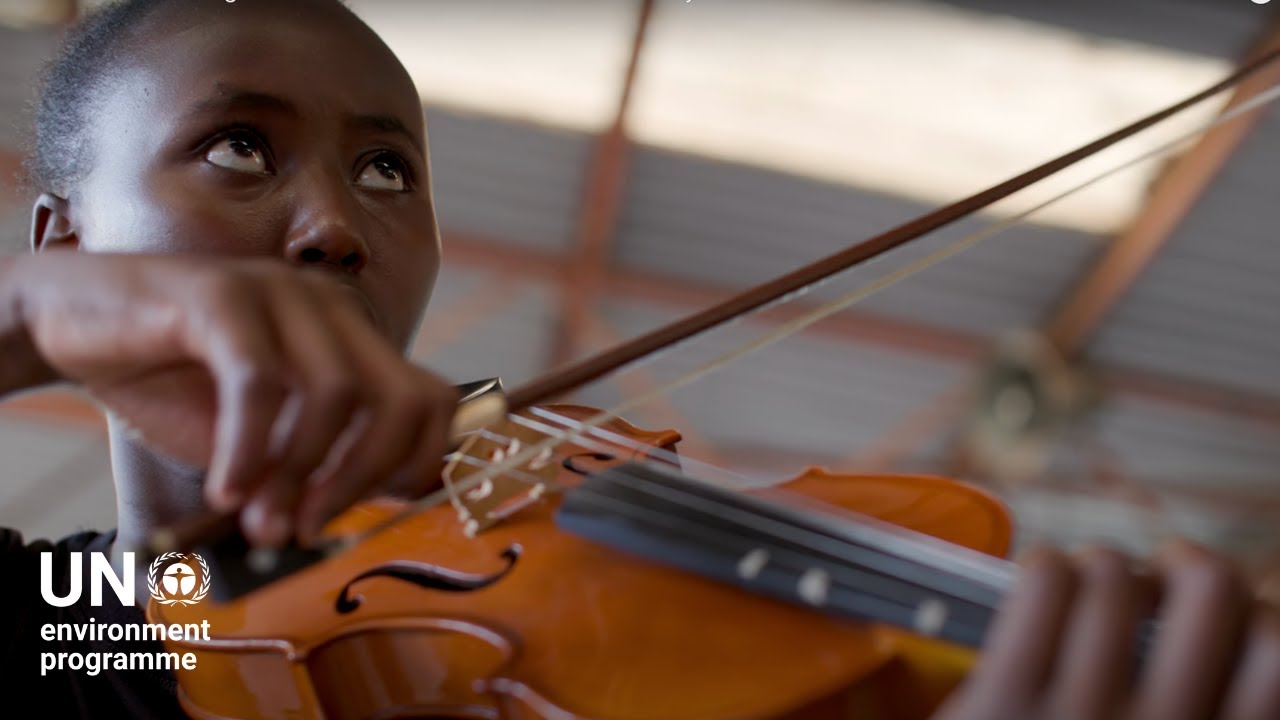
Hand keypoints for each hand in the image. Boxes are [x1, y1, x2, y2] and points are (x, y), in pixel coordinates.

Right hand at [13, 252, 456, 546]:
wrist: (77, 322)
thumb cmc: (177, 385)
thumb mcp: (261, 438)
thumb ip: (307, 468)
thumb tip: (340, 526)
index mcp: (353, 341)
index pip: (432, 400)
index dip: (419, 464)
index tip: (378, 513)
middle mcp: (331, 310)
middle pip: (401, 399)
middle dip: (365, 478)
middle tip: (314, 529)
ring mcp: (281, 294)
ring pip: (336, 392)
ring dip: (301, 474)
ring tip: (262, 520)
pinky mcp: (220, 295)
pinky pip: (258, 380)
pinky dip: (248, 447)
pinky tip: (225, 488)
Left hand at [933, 542, 1279, 719]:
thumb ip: (1215, 713)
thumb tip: (1252, 622)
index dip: (1254, 617)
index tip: (1216, 624)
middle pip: (1213, 583)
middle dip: (1183, 565)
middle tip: (1152, 584)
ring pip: (1117, 571)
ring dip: (1101, 568)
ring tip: (1085, 598)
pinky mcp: (1006, 700)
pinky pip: (1046, 580)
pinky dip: (1045, 570)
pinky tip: (1039, 603)